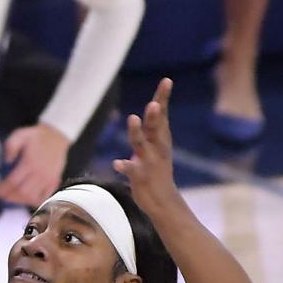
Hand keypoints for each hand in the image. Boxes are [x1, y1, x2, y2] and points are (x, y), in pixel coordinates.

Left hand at [0, 123, 70, 207]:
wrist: (57, 136)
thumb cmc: (37, 136)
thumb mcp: (21, 134)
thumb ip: (11, 146)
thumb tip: (6, 161)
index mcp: (29, 163)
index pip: (13, 182)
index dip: (2, 189)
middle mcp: (39, 173)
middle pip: (22, 193)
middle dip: (10, 196)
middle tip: (2, 195)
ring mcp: (48, 179)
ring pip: (32, 197)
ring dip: (20, 200)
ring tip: (12, 197)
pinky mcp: (54, 182)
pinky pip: (44, 197)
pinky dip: (34, 201)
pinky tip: (27, 198)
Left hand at [111, 78, 176, 212]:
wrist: (163, 201)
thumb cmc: (158, 171)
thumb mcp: (158, 146)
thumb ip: (153, 128)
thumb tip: (155, 104)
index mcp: (161, 139)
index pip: (162, 115)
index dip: (163, 98)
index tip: (166, 80)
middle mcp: (157, 148)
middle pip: (155, 128)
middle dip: (154, 116)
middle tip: (153, 103)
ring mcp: (149, 162)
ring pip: (141, 144)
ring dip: (136, 132)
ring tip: (133, 118)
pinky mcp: (140, 177)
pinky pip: (131, 170)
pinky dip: (124, 166)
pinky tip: (116, 163)